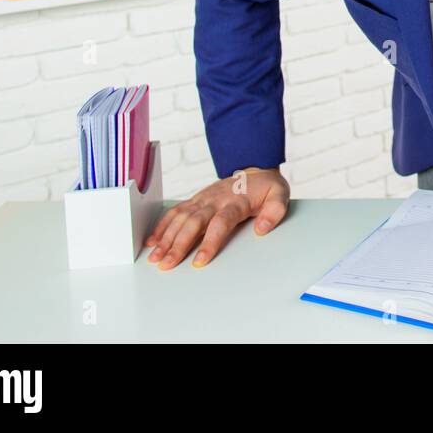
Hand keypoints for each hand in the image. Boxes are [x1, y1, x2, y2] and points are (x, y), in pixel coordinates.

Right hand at [145, 165, 289, 269]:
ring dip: (166, 238)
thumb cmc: (266, 187)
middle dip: (178, 245)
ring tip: (155, 257)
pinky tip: (153, 241)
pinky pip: (176, 211)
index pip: (219, 224)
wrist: (255, 168)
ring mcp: (203, 199)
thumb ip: (274, 212)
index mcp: (235, 202)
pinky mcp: (196, 200)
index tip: (199, 261)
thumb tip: (262, 229)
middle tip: (167, 264)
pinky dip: (162, 226)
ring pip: (180, 218)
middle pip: (193, 223)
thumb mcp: (280, 195)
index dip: (209, 242)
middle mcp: (215, 200)